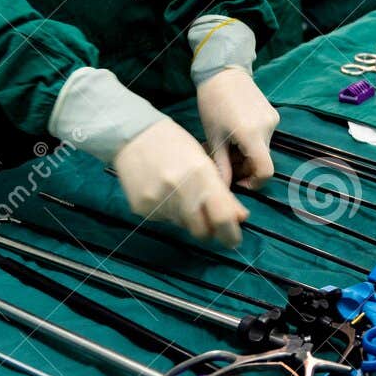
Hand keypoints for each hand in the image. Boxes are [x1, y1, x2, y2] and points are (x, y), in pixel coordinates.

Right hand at [112, 119, 246, 245]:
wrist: (134, 135)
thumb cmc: (175, 145)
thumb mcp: (204, 162)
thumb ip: (223, 193)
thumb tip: (241, 217)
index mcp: (202, 175)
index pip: (222, 218)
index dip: (230, 235)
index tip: (233, 240)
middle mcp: (181, 191)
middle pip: (202, 232)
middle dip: (210, 231)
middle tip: (210, 224)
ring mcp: (159, 201)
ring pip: (183, 226)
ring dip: (188, 218)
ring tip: (179, 193)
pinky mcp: (142, 208)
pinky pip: (163, 219)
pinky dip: (168, 211)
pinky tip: (162, 191)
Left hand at [196, 68, 279, 188]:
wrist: (223, 72)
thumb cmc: (212, 104)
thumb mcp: (214, 138)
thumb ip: (222, 165)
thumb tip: (224, 188)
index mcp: (252, 135)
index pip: (266, 171)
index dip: (255, 182)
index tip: (239, 182)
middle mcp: (268, 128)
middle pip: (262, 160)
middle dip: (245, 167)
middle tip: (226, 163)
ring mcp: (273, 120)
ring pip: (262, 149)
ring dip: (247, 154)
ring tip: (228, 146)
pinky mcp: (273, 114)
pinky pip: (264, 136)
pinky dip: (252, 142)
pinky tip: (236, 134)